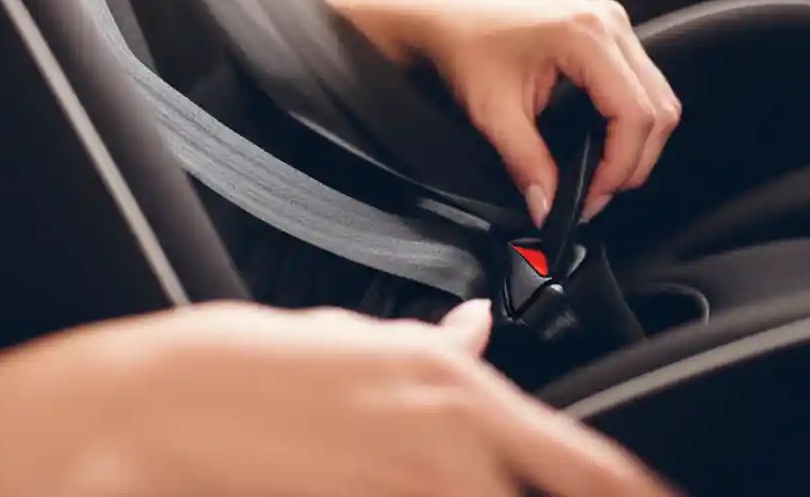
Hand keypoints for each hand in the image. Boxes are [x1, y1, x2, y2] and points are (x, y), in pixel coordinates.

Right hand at [90, 300, 673, 495]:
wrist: (176, 403)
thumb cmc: (258, 363)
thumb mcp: (362, 339)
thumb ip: (438, 345)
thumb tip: (476, 329)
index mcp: (459, 389)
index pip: (586, 464)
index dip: (633, 495)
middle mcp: (451, 446)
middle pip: (548, 496)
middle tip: (563, 492)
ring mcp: (413, 490)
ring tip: (447, 480)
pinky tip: (389, 486)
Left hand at [315, 0, 681, 226]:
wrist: (446, 18)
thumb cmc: (463, 50)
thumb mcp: (492, 114)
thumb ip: (526, 163)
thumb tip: (548, 209)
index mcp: (586, 35)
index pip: (635, 114)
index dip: (620, 166)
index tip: (590, 199)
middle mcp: (610, 23)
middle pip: (658, 109)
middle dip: (633, 162)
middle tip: (594, 197)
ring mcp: (614, 24)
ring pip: (658, 99)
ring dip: (637, 145)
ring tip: (599, 178)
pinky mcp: (609, 34)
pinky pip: (643, 86)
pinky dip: (631, 123)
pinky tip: (603, 146)